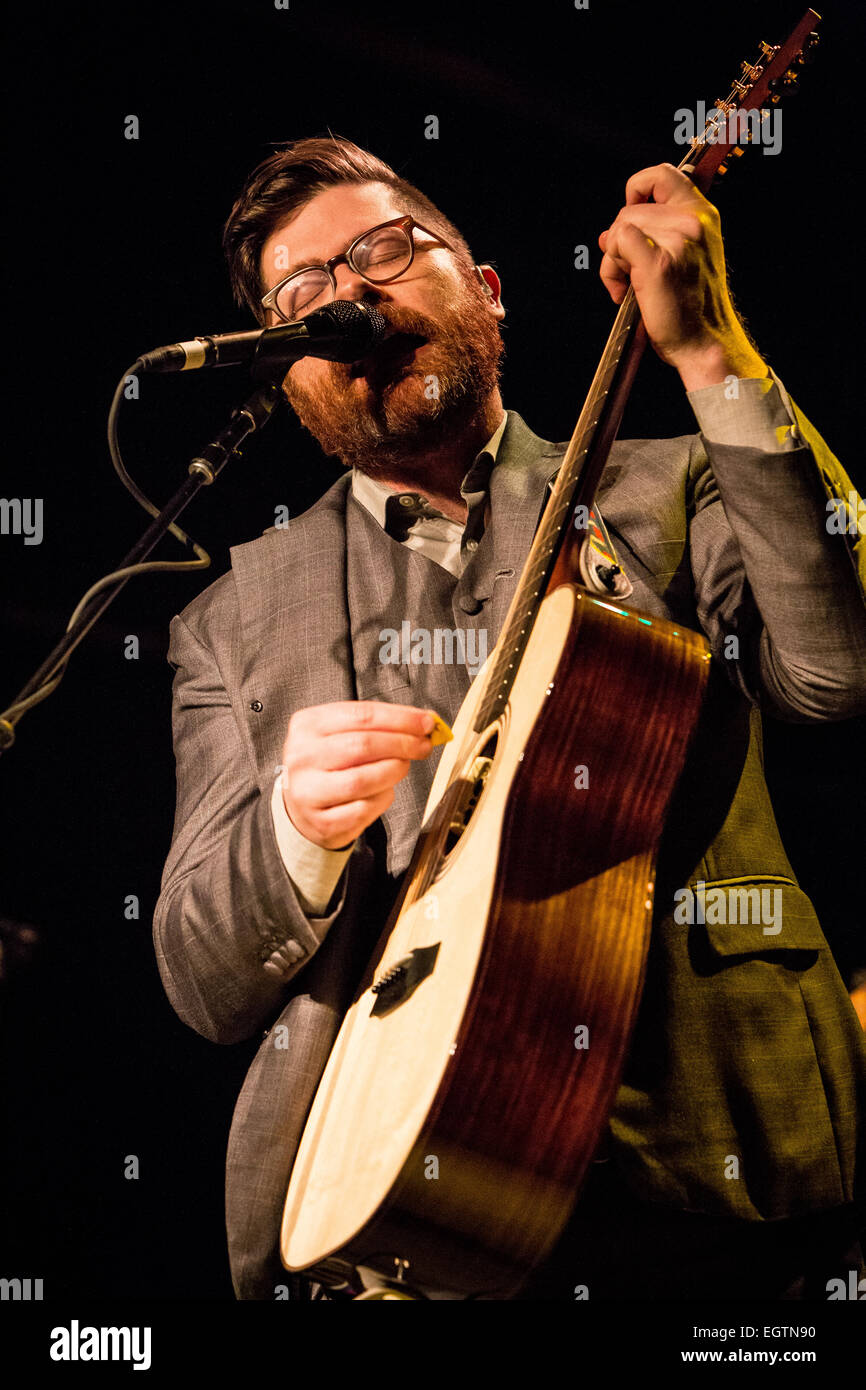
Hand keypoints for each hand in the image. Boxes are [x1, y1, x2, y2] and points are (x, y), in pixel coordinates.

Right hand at [280, 700, 435, 849]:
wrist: (302, 808)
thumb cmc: (330, 765)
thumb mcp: (343, 734)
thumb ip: (380, 725)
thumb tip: (423, 722)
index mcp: (308, 725)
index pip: (362, 715)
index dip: (400, 718)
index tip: (426, 723)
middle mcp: (302, 757)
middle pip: (363, 745)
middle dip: (403, 744)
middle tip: (423, 746)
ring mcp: (308, 792)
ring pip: (363, 780)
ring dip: (394, 771)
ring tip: (402, 766)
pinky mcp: (322, 822)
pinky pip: (364, 809)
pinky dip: (383, 797)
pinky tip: (384, 790)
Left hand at [597, 163, 767, 389]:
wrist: (703, 343)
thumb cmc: (690, 308)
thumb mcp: (681, 258)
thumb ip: (649, 237)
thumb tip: (607, 236)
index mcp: (703, 215)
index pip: (662, 174)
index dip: (637, 189)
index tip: (631, 219)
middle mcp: (694, 221)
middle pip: (629, 209)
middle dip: (619, 241)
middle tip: (629, 273)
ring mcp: (677, 240)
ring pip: (619, 227)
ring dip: (613, 260)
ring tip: (630, 287)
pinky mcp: (658, 263)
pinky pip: (617, 243)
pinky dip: (610, 269)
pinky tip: (623, 292)